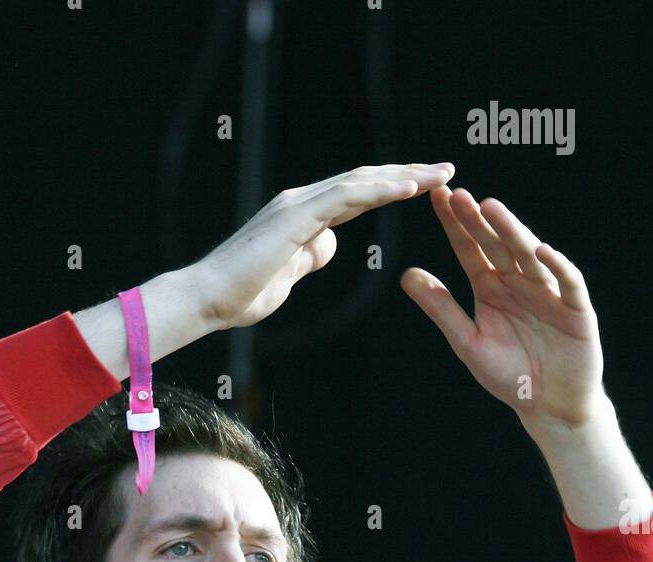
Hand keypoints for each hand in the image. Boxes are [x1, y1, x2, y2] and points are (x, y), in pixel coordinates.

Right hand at [192, 163, 454, 330]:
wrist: (206, 299)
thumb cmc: (240, 294)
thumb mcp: (287, 276)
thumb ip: (308, 256)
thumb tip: (327, 245)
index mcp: (303, 215)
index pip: (357, 195)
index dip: (392, 188)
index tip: (425, 188)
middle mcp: (302, 201)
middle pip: (365, 180)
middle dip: (407, 174)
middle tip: (446, 170)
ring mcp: (298, 205)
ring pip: (361, 181)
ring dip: (403, 177)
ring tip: (439, 175)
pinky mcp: (295, 217)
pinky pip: (346, 196)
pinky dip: (379, 190)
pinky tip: (408, 189)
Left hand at [400, 187, 604, 426]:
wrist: (548, 405)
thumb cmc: (509, 374)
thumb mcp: (468, 342)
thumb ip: (440, 308)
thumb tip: (405, 275)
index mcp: (491, 288)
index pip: (470, 249)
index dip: (455, 225)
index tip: (438, 198)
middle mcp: (519, 282)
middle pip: (498, 245)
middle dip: (480, 221)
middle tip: (460, 195)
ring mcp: (549, 292)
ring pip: (529, 256)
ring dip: (512, 232)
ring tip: (493, 210)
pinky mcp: (577, 309)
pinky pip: (568, 283)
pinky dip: (557, 267)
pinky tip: (541, 251)